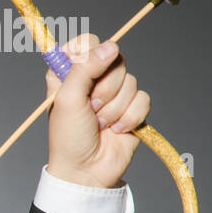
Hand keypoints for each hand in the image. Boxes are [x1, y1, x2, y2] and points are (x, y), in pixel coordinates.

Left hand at [45, 33, 149, 188]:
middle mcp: (92, 78)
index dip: (90, 54)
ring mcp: (113, 93)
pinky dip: (130, 117)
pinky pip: (144, 98)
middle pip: (115, 59)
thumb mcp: (68, 99)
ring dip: (114, 108)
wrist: (86, 170)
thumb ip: (85, 69)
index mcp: (68, 72)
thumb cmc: (68, 137)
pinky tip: (116, 130)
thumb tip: (111, 46)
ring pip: (131, 81)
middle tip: (90, 108)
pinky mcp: (132, 108)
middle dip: (104, 89)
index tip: (85, 70)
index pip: (87, 42)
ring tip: (100, 124)